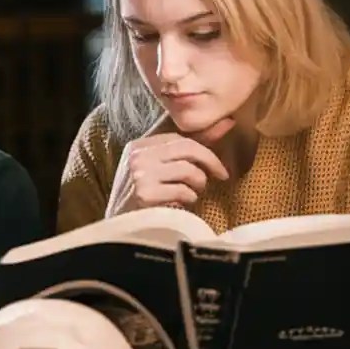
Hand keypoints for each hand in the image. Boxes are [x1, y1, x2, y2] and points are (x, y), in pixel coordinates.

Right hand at [106, 114, 233, 216]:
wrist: (121, 225)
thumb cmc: (144, 195)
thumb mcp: (161, 166)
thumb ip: (190, 147)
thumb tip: (228, 123)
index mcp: (139, 145)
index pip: (179, 138)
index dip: (204, 150)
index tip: (218, 165)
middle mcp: (138, 156)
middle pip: (187, 148)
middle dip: (210, 162)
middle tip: (222, 175)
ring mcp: (140, 175)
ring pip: (188, 170)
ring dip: (198, 183)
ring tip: (193, 193)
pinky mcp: (145, 194)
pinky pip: (183, 190)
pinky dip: (189, 198)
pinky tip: (182, 203)